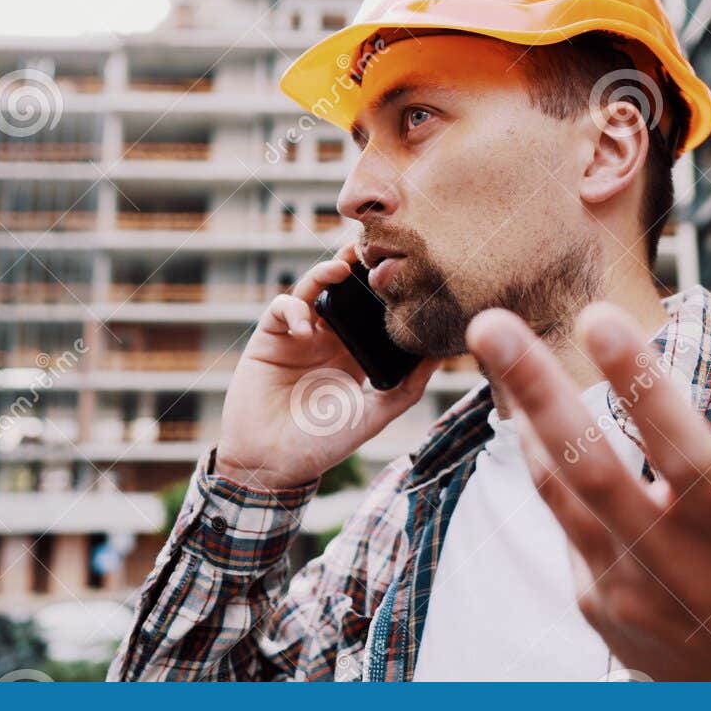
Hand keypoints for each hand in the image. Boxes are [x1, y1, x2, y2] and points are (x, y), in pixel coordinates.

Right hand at [217, 244, 436, 490]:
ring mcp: (298, 335)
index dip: (384, 288)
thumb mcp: (372, 416)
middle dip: (356, 267)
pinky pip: (281, 308)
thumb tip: (440, 357)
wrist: (270, 464)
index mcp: (354, 352)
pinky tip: (304, 325)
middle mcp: (328, 338)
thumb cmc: (321, 444)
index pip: (372, 310)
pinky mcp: (269, 338)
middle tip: (373, 246)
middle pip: (343, 290)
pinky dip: (292, 308)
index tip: (406, 269)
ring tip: (340, 268)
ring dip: (325, 273)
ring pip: (312, 289)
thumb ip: (406, 388)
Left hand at [465, 302, 710, 680]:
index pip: (679, 448)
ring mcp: (621, 585)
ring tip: (493, 348)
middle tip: (491, 325)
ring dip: (521, 416)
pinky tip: (527, 415)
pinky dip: (542, 466)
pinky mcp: (594, 601)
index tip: (599, 317)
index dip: (638, 384)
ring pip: (558, 490)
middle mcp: (666, 560)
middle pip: (588, 465)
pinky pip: (560, 522)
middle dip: (536, 391)